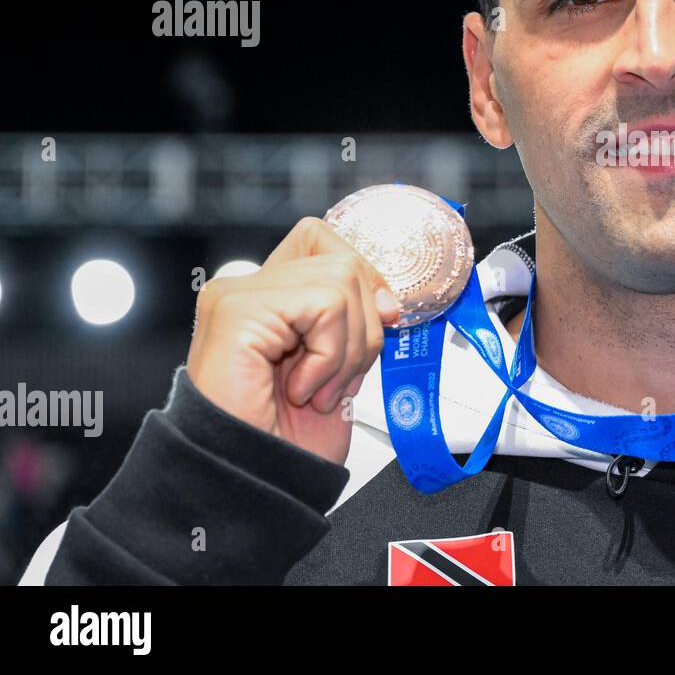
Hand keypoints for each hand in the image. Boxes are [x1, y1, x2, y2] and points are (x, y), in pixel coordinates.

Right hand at [186, 217, 400, 464]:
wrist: (251, 481)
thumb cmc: (284, 438)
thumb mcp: (340, 367)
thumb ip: (357, 323)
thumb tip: (388, 301)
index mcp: (267, 295)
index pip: (324, 240)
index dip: (363, 277)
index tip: (377, 324)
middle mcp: (246, 286)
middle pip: (343, 260)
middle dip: (362, 327)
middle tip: (336, 380)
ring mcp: (236, 294)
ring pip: (341, 280)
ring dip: (346, 349)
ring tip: (315, 390)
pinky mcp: (236, 309)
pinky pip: (323, 306)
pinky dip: (328, 356)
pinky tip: (300, 388)